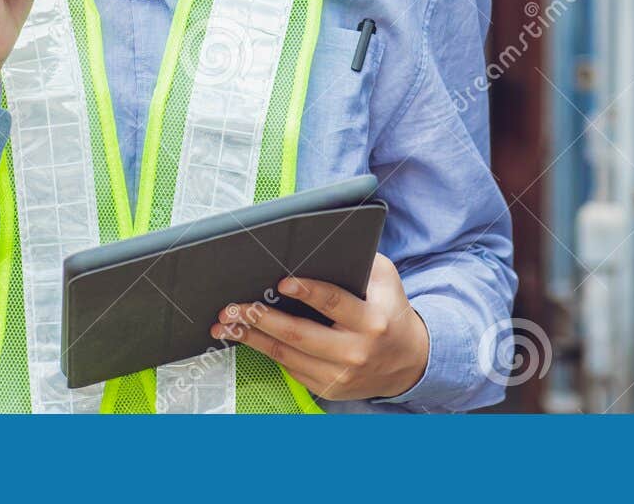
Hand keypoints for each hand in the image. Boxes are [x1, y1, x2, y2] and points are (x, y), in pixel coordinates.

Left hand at [210, 253, 429, 401]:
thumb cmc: (389, 309)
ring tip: (226, 325)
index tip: (282, 283)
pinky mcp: (327, 388)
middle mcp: (355, 351)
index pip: (334, 303)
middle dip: (261, 319)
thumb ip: (357, 261)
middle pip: (299, 335)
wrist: (407, 361)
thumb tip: (317, 245)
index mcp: (371, 320)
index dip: (308, 292)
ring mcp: (339, 375)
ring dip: (251, 338)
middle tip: (234, 307)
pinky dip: (264, 351)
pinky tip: (245, 338)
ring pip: (286, 355)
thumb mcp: (384, 279)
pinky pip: (289, 367)